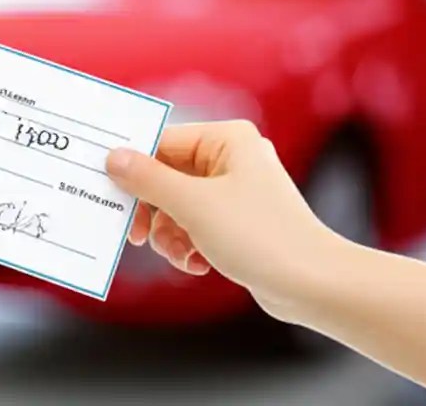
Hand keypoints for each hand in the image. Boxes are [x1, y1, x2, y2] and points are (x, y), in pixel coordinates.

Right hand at [106, 121, 338, 317]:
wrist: (315, 285)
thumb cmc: (261, 236)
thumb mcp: (193, 205)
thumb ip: (147, 179)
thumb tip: (113, 158)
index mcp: (227, 139)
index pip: (161, 143)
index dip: (133, 170)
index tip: (111, 195)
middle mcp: (232, 158)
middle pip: (165, 177)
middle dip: (154, 211)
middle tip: (139, 235)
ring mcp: (236, 191)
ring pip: (176, 205)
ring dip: (169, 234)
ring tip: (181, 254)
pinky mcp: (238, 221)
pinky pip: (194, 225)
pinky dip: (188, 245)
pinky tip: (198, 264)